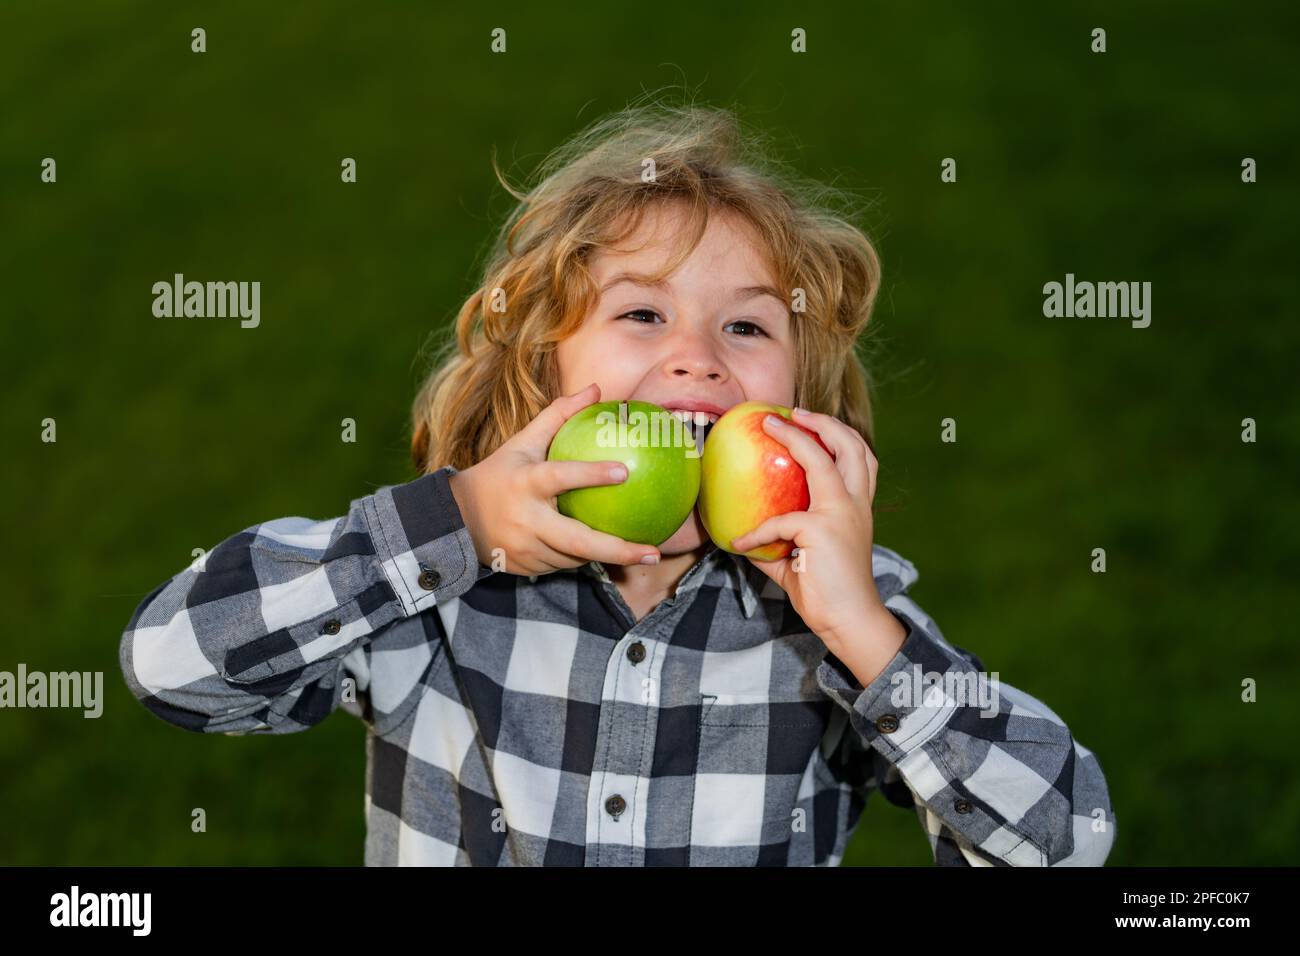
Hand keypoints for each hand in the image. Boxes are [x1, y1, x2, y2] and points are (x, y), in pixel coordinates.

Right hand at [447, 383, 661, 575]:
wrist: (457, 519)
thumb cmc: (500, 474)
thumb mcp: (523, 442)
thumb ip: (559, 415)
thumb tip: (596, 388)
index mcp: (526, 482)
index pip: (561, 476)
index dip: (592, 474)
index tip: (625, 471)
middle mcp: (525, 518)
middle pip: (576, 539)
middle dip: (617, 549)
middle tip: (653, 551)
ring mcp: (524, 547)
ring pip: (575, 556)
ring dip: (604, 554)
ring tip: (641, 552)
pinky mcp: (525, 567)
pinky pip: (564, 565)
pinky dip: (583, 558)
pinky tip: (608, 554)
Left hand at [729, 408, 884, 657]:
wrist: (849, 620)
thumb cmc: (826, 592)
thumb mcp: (799, 559)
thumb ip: (776, 541)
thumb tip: (740, 532)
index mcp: (856, 508)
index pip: (861, 458)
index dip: (839, 434)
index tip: (811, 420)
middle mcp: (854, 504)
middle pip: (852, 446)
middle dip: (823, 422)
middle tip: (790, 412)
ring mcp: (841, 513)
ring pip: (823, 459)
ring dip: (796, 437)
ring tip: (771, 425)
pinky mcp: (821, 529)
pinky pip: (778, 520)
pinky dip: (755, 531)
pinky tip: (739, 541)